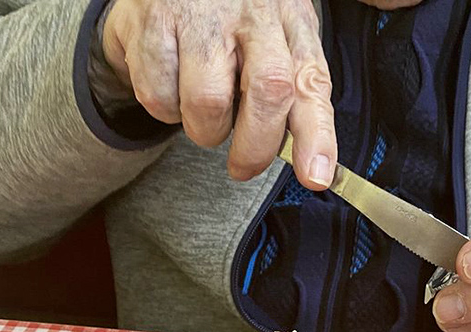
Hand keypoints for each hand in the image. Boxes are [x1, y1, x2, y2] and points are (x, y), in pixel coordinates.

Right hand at [101, 0, 335, 188]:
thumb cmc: (230, 20)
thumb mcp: (276, 43)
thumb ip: (298, 96)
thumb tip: (314, 168)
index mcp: (288, 22)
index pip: (311, 83)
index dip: (317, 136)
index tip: (315, 176)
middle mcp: (251, 12)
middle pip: (267, 92)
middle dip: (255, 148)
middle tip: (242, 166)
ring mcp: (201, 15)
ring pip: (207, 103)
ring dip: (203, 128)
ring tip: (203, 107)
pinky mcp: (153, 21)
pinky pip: (160, 94)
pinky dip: (165, 107)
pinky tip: (172, 83)